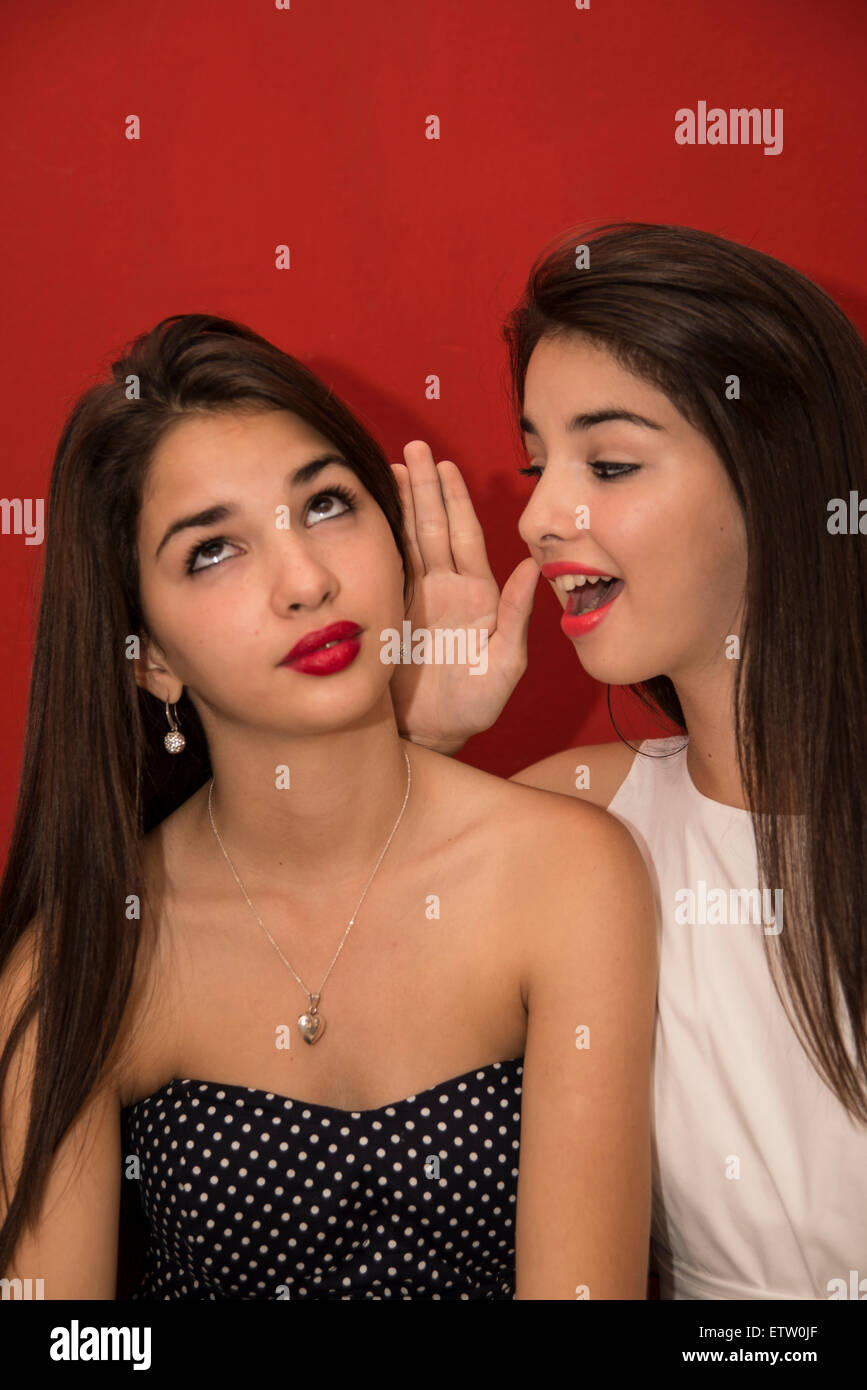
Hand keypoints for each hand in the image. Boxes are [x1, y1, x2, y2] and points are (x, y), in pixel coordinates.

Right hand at [389, 440, 539, 752]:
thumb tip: (530, 568)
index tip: (444, 465)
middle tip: (413, 448)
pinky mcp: (388, 612)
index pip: (465, 536)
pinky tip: (366, 511)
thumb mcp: (505, 666)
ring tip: (386, 467)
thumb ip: (516, 618)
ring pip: (406, 539)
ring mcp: (414, 598)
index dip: (455, 500)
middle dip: (423, 486)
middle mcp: (444, 588)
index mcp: (477, 595)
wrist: (432, 735)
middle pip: (432, 527)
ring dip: (398, 504)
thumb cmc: (475, 706)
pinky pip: (382, 568)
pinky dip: (376, 538)